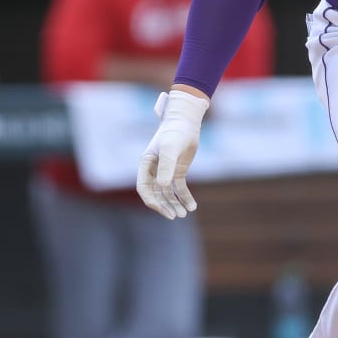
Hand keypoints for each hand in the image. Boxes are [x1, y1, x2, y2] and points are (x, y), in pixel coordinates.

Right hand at [136, 89, 207, 219]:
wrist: (186, 122)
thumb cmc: (175, 132)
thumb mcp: (170, 148)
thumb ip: (166, 165)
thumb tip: (163, 184)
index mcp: (146, 165)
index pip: (144, 188)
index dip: (152, 201)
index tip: (164, 211)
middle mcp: (154, 170)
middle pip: (156, 194)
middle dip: (165, 206)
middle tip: (176, 216)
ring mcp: (166, 171)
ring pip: (168, 193)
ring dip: (175, 204)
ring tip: (184, 213)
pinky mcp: (178, 171)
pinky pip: (179, 188)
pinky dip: (185, 197)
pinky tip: (192, 206)